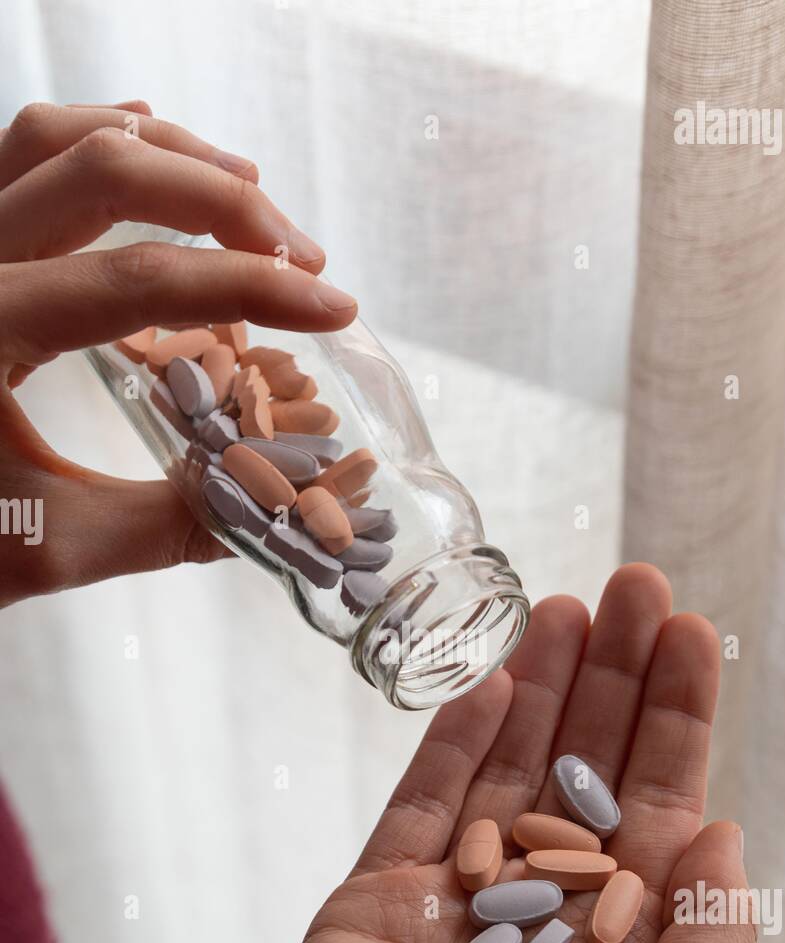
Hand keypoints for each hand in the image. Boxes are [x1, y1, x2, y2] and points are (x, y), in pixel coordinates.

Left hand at [0, 99, 355, 606]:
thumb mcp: (45, 546)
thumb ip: (163, 527)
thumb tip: (273, 510)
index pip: (141, 280)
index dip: (252, 287)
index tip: (335, 307)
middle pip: (105, 167)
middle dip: (223, 198)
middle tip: (300, 255)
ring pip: (58, 137)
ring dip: (166, 153)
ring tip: (249, 196)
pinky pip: (21, 154)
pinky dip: (102, 143)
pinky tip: (159, 165)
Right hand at [276, 564, 753, 942]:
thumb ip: (711, 927)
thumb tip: (724, 830)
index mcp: (624, 935)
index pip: (657, 799)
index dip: (675, 715)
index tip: (689, 631)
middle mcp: (549, 904)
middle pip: (586, 763)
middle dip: (613, 676)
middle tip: (631, 584)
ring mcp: (464, 894)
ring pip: (509, 764)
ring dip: (540, 684)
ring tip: (566, 603)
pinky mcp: (385, 892)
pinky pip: (425, 798)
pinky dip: (456, 737)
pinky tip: (495, 677)